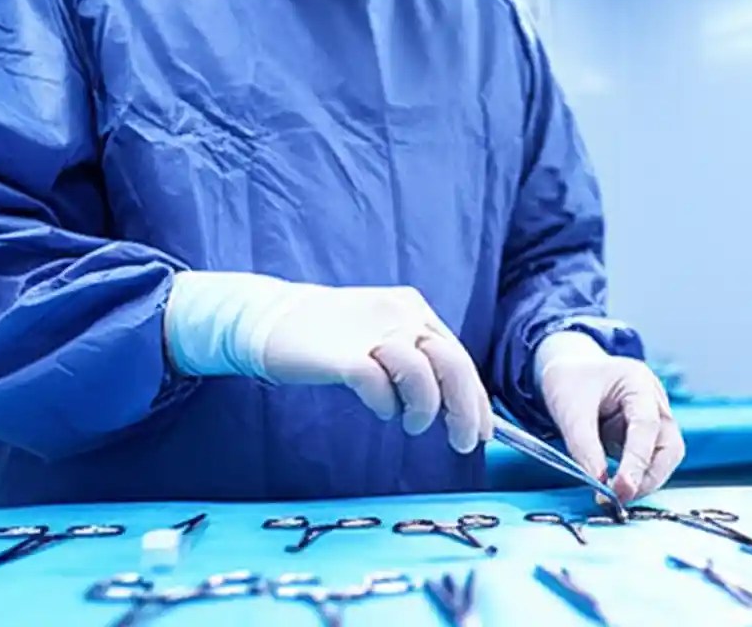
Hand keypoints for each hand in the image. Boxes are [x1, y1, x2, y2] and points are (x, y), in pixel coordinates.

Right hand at [262, 285, 492, 452]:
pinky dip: (386, 404)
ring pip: (422, 372)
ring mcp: (371, 331)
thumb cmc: (327, 334)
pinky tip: (381, 410)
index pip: (459, 356)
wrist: (269, 316)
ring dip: (425, 408)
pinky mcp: (343, 354)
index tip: (483, 431)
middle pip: (452, 363)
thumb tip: (451, 402)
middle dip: (466, 410)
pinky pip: (379, 383)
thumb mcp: (380, 333)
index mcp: (413, 309)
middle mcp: (399, 315)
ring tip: (411, 425)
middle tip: (464, 442)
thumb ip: (414, 357)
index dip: (475, 398)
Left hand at [537, 335, 684, 502]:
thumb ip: (584, 446)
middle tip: (617, 498)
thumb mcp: (569, 410)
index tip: (621, 489)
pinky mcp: (646, 437)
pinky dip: (636, 478)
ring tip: (613, 496)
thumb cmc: (570, 381)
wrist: (569, 370)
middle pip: (669, 447)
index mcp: (638, 382)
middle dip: (648, 477)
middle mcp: (655, 401)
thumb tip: (598, 482)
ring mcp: (655, 419)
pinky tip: (615, 488)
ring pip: (664, 458)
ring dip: (644, 481)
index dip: (636, 461)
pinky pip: (650, 462)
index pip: (647, 426)